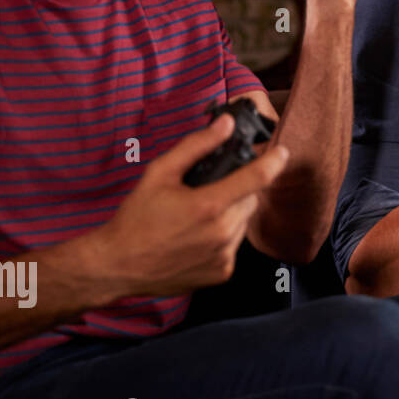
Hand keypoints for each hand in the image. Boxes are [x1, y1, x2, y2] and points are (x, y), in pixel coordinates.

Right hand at [92, 113, 290, 299]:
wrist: (116, 266)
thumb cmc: (135, 219)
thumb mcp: (159, 174)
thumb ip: (196, 146)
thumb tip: (225, 125)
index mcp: (209, 205)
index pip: (257, 177)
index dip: (274, 161)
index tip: (281, 152)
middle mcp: (222, 233)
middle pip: (250, 200)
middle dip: (238, 191)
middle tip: (209, 191)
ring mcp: (224, 256)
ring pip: (243, 224)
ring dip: (230, 215)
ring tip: (197, 217)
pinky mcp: (222, 274)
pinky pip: (234, 247)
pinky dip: (223, 238)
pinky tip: (196, 238)